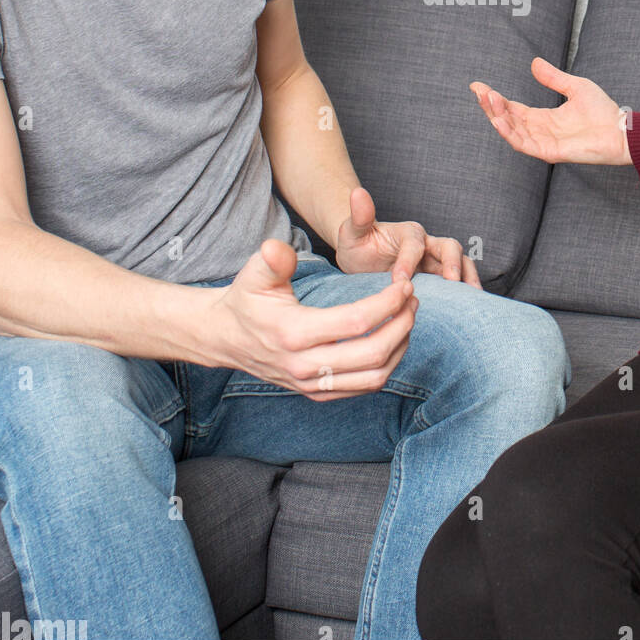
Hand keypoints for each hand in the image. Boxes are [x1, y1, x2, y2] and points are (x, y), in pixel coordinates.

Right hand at [209, 238, 417, 399]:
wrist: (227, 337)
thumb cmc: (247, 299)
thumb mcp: (254, 273)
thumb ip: (272, 260)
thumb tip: (276, 246)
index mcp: (293, 333)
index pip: (356, 323)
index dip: (388, 303)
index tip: (404, 284)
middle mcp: (303, 366)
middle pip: (373, 354)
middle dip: (402, 324)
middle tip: (413, 299)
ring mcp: (311, 385)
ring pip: (374, 377)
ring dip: (400, 347)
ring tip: (409, 317)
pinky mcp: (317, 393)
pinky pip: (364, 388)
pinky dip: (387, 365)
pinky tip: (394, 339)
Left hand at [335, 186, 481, 287]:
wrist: (360, 260)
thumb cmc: (358, 245)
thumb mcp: (352, 232)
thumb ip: (359, 215)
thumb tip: (358, 192)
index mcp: (408, 233)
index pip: (414, 245)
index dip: (408, 262)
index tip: (399, 281)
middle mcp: (427, 244)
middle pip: (450, 247)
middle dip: (452, 263)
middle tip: (451, 282)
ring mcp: (435, 261)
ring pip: (461, 263)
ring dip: (467, 278)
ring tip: (472, 297)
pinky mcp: (437, 278)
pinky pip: (457, 282)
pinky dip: (464, 292)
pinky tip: (466, 307)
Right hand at [470, 57, 630, 164]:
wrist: (621, 130)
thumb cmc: (603, 111)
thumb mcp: (575, 86)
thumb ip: (553, 77)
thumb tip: (534, 63)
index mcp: (544, 118)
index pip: (513, 109)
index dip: (495, 98)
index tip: (478, 86)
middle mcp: (540, 131)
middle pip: (508, 120)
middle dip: (491, 106)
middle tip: (479, 92)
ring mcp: (544, 143)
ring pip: (512, 132)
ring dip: (497, 117)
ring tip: (488, 100)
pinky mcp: (550, 152)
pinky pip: (524, 145)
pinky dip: (509, 134)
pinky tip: (499, 121)